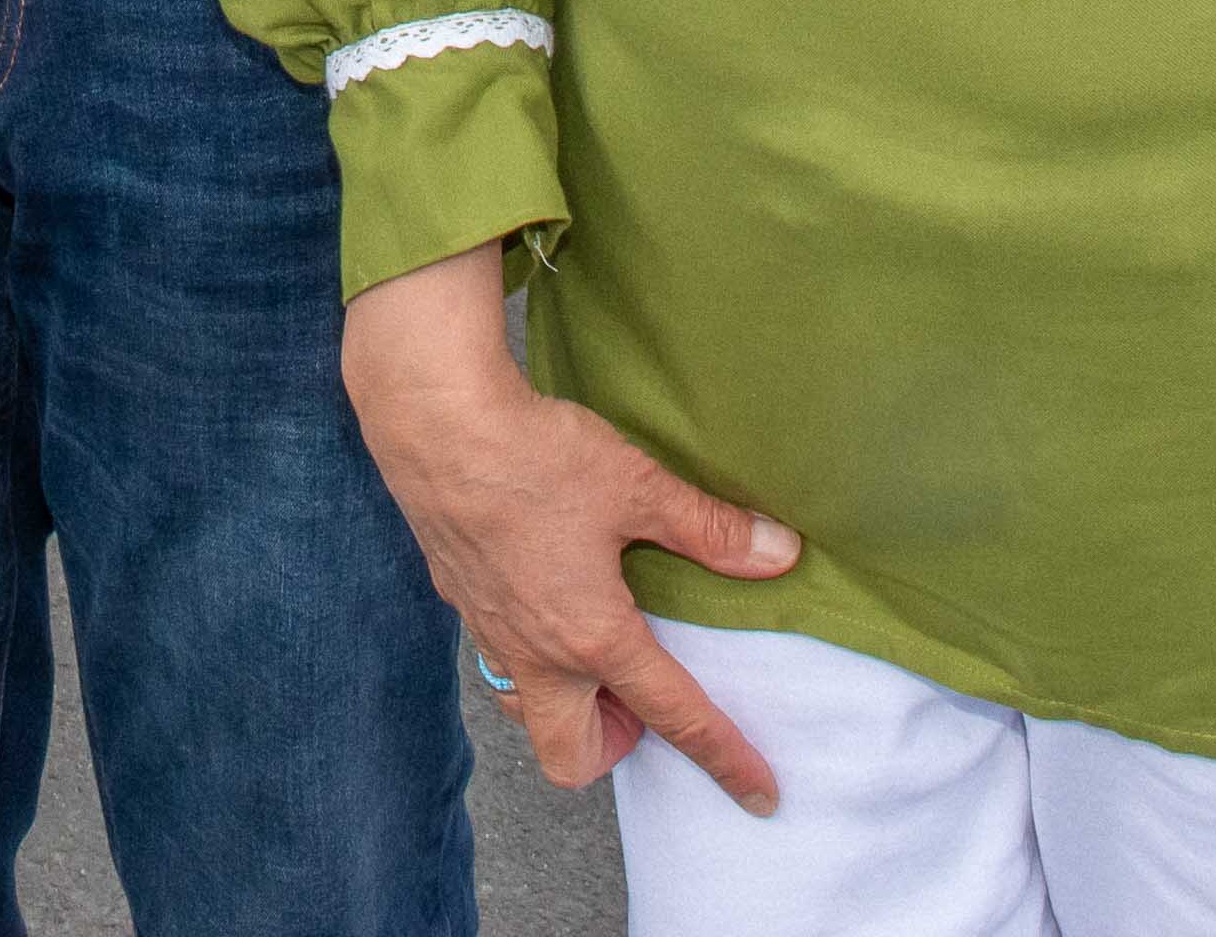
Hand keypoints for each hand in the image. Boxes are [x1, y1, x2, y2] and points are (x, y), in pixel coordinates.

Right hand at [340, 250, 802, 816]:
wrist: (434, 420)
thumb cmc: (533, 455)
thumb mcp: (637, 486)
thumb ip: (710, 530)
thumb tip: (780, 552)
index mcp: (591, 637)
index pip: (673, 716)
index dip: (724, 758)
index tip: (760, 794)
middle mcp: (536, 653)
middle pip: (570, 756)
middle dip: (613, 741)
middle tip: (640, 684)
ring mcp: (489, 630)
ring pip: (529, 708)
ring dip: (568, 695)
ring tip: (596, 635)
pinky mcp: (460, 597)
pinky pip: (500, 654)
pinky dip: (532, 645)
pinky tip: (547, 584)